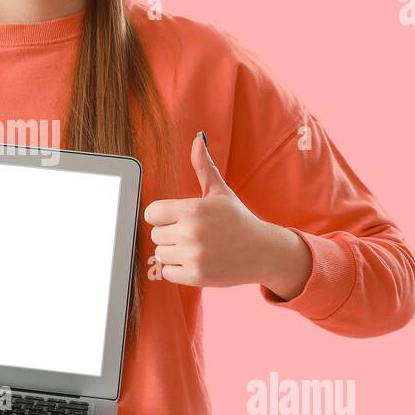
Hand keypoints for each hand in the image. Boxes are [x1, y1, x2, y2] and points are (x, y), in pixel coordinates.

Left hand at [142, 131, 305, 291]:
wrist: (263, 252)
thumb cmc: (238, 220)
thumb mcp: (220, 192)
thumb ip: (204, 166)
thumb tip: (198, 138)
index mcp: (194, 209)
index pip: (151, 213)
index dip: (162, 216)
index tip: (177, 218)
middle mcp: (192, 232)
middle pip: (155, 234)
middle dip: (170, 234)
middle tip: (192, 234)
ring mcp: (194, 255)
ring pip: (160, 254)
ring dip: (173, 253)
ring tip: (195, 248)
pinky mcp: (195, 276)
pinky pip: (167, 273)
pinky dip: (178, 270)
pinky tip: (196, 261)